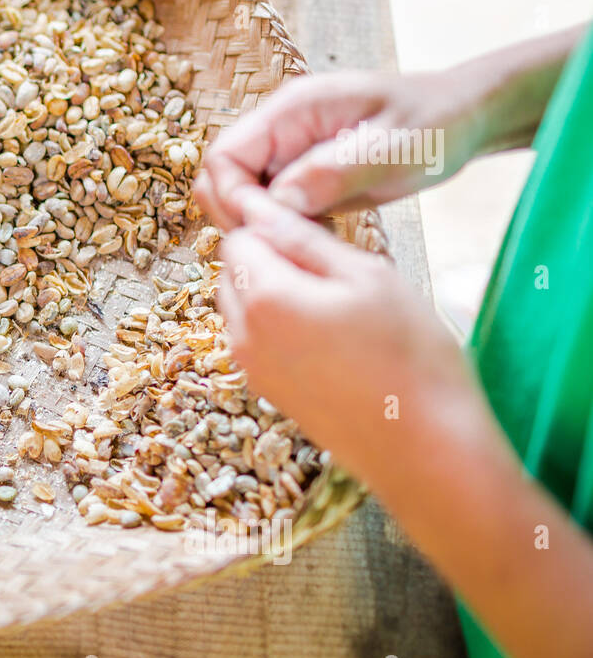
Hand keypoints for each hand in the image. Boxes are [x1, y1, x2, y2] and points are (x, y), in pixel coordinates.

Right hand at [195, 69, 490, 228]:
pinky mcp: (302, 176)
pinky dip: (285, 229)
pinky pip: (272, 207)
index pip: (224, 156)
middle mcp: (280, 129)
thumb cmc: (435, 125)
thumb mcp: (392, 150)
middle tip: (287, 243)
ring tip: (310, 240)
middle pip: (223, 178)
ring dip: (265, 225)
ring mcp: (288, 152)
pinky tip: (321, 238)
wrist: (465, 117)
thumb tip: (277, 202)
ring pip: (243, 197)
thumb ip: (332, 173)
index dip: (235, 199)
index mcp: (292, 110)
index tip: (270, 230)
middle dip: (242, 216)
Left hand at [215, 188, 490, 483]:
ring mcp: (251, 368)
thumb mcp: (365, 275)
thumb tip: (255, 208)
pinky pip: (258, 339)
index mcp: (262, 298)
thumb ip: (302, 238)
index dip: (275, 228)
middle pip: (234, 271)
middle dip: (270, 260)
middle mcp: (242, 334)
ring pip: (244, 306)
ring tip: (338, 306)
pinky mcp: (268, 391)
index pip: (238, 237)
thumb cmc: (409, 355)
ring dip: (276, 293)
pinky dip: (283, 327)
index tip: (318, 237)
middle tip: (334, 270)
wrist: (425, 449)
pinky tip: (333, 338)